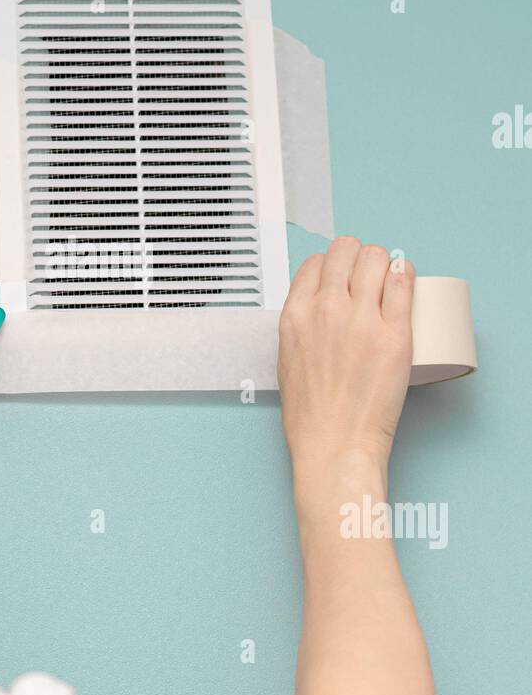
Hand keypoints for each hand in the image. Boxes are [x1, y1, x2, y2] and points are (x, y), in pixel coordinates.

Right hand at [278, 238, 413, 474]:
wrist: (334, 444)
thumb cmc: (310, 415)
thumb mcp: (287, 360)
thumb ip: (301, 329)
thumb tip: (321, 314)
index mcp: (295, 315)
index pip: (315, 263)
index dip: (331, 266)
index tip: (343, 277)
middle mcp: (326, 309)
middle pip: (346, 250)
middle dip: (358, 257)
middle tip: (368, 275)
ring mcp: (361, 319)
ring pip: (377, 257)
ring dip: (384, 262)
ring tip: (389, 278)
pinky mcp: (395, 334)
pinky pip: (404, 283)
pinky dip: (406, 274)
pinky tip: (406, 279)